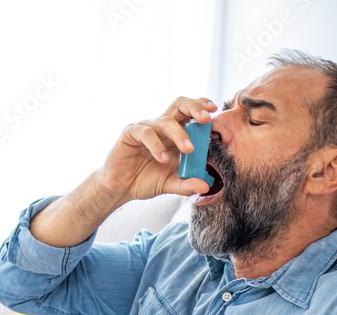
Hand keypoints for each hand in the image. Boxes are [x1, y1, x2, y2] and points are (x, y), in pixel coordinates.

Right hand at [95, 96, 218, 201]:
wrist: (121, 187)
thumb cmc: (146, 180)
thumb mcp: (170, 184)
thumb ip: (186, 184)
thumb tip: (205, 187)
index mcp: (174, 133)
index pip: (190, 112)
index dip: (202, 107)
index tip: (215, 111)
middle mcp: (161, 126)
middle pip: (179, 105)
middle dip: (195, 108)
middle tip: (206, 119)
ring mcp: (146, 128)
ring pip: (165, 120)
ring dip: (179, 134)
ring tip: (188, 150)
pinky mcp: (130, 133)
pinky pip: (146, 133)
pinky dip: (156, 145)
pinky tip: (162, 159)